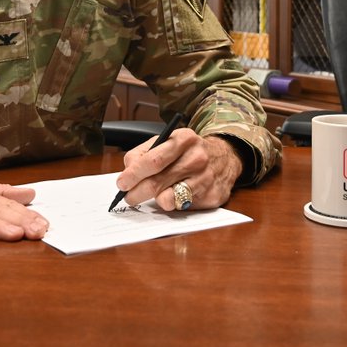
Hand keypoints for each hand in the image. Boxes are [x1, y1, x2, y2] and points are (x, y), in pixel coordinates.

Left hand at [115, 129, 243, 211]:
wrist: (225, 158)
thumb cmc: (188, 151)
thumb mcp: (168, 141)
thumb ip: (144, 153)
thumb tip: (127, 172)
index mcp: (184, 139)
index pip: (153, 160)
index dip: (134, 174)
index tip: (121, 183)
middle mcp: (197, 158)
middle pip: (157, 182)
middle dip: (136, 192)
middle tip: (128, 197)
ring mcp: (206, 178)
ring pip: (168, 199)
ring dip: (154, 200)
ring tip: (153, 196)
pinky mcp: (212, 197)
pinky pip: (181, 208)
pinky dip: (172, 204)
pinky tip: (175, 196)